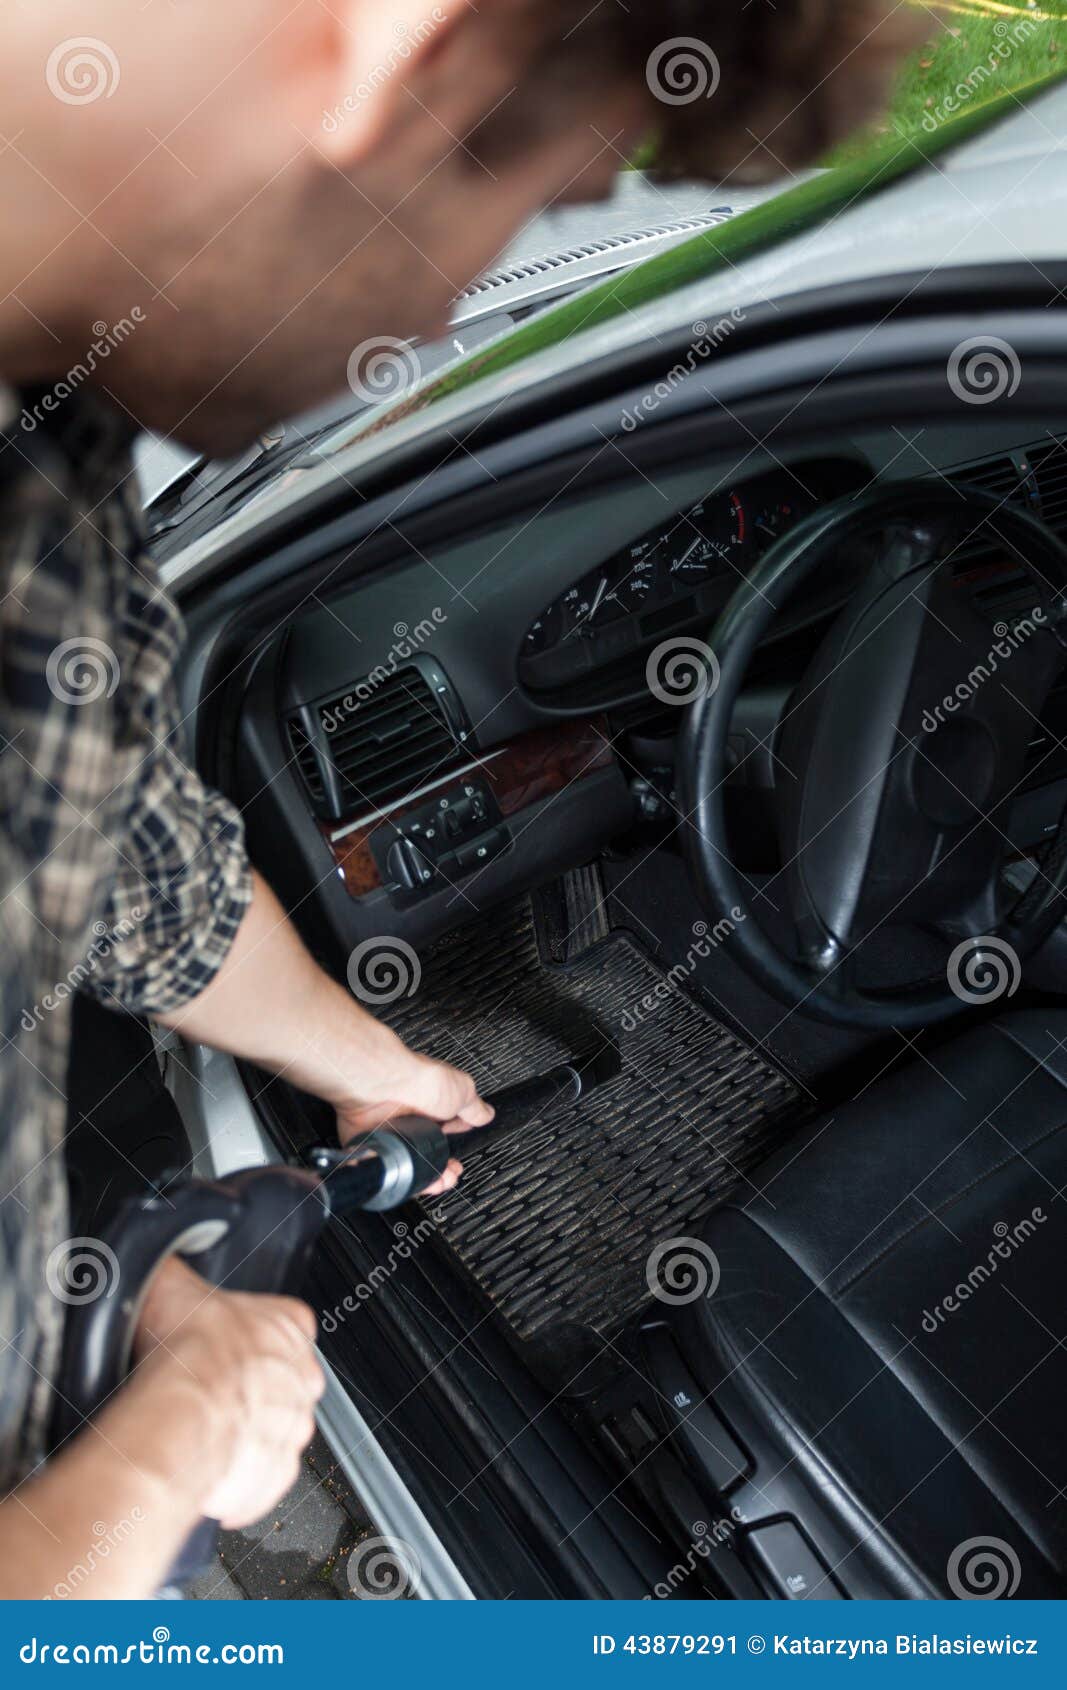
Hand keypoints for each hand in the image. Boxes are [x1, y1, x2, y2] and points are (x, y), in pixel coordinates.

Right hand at [134, 1258, 324, 1528]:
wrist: (182, 1415)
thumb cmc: (186, 1352)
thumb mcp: (169, 1284)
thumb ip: (172, 1269)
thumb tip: (158, 1254)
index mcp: (288, 1325)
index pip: (282, 1323)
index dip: (247, 1334)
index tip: (220, 1343)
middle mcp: (301, 1377)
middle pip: (276, 1380)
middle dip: (244, 1387)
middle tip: (203, 1390)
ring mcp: (291, 1428)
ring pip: (268, 1430)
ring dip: (238, 1431)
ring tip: (197, 1429)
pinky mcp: (275, 1475)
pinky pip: (257, 1479)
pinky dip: (233, 1478)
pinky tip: (202, 1466)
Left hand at [335, 1035, 492, 1195]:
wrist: (383, 1086)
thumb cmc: (418, 1080)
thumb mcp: (462, 1090)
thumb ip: (474, 1107)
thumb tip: (486, 1114)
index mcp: (434, 1105)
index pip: (448, 1133)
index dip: (456, 1150)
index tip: (459, 1161)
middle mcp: (412, 1118)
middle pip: (428, 1152)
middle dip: (442, 1169)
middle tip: (449, 1175)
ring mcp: (393, 1132)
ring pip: (410, 1164)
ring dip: (425, 1177)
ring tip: (436, 1182)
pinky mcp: (374, 1143)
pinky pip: (388, 1168)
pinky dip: (399, 1179)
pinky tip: (411, 1180)